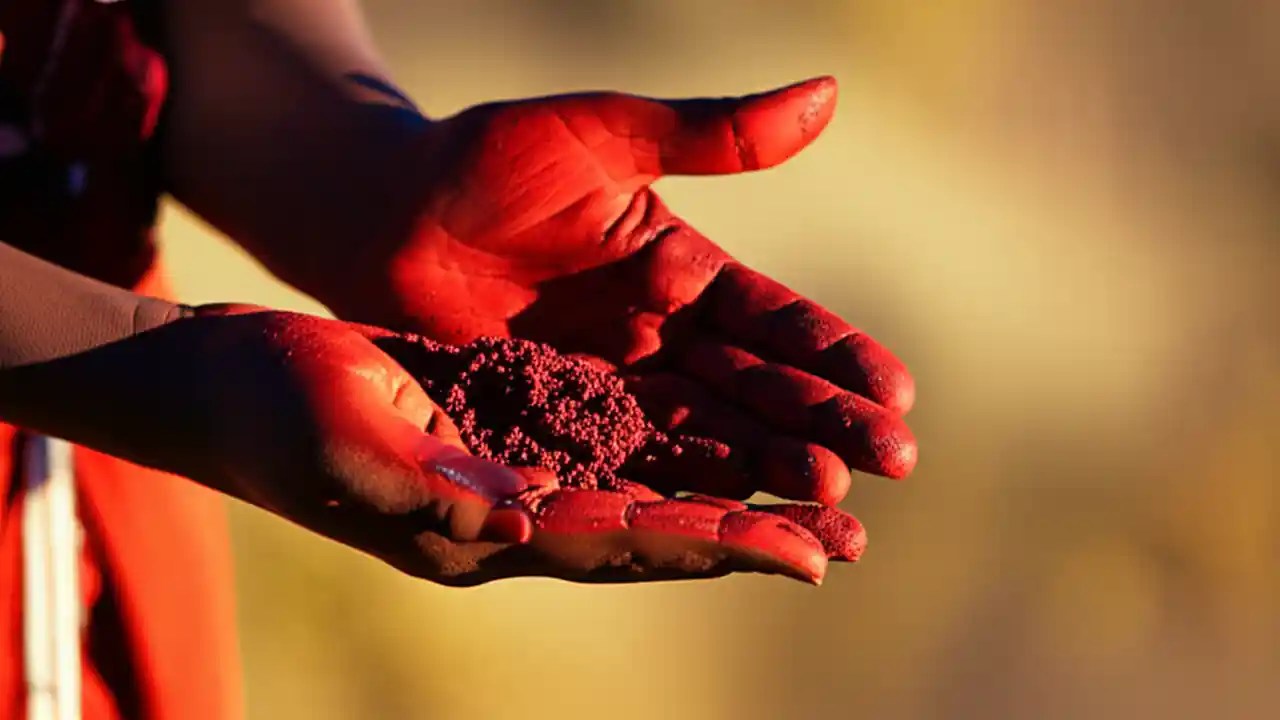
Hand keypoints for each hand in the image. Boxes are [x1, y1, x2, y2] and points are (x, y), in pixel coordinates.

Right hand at [0, 307, 851, 583]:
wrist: (231, 378)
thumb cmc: (271, 411)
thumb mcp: (349, 444)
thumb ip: (437, 489)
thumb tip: (525, 525)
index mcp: (481, 533)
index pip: (620, 543)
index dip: (712, 547)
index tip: (802, 553)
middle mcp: (515, 513)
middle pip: (655, 526)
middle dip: (749, 531)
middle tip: (848, 539)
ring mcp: (517, 470)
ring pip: (647, 482)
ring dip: (730, 487)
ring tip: (819, 492)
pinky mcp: (512, 423)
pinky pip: (615, 434)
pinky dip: (677, 439)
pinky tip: (731, 429)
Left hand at [323, 77, 916, 507]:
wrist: (375, 214)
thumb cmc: (484, 159)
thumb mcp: (603, 135)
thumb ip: (709, 136)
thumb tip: (830, 93)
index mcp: (683, 269)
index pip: (775, 320)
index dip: (835, 356)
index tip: (900, 393)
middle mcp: (660, 337)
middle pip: (755, 390)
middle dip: (824, 425)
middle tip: (891, 465)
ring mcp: (611, 387)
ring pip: (705, 436)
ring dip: (768, 470)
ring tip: (831, 506)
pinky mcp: (556, 423)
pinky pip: (626, 462)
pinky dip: (678, 492)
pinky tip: (730, 523)